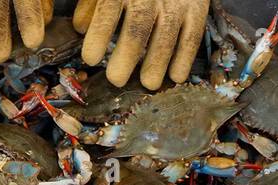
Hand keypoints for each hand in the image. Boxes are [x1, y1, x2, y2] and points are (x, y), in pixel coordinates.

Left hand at [73, 0, 207, 89]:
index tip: (90, 58)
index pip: (108, 12)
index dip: (98, 37)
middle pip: (137, 30)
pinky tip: (176, 76)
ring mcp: (175, 2)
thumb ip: (93, 0)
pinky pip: (191, 36)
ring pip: (165, 38)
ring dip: (156, 64)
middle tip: (116, 79)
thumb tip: (80, 27)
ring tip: (148, 83)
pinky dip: (184, 58)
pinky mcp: (196, 7)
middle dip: (126, 57)